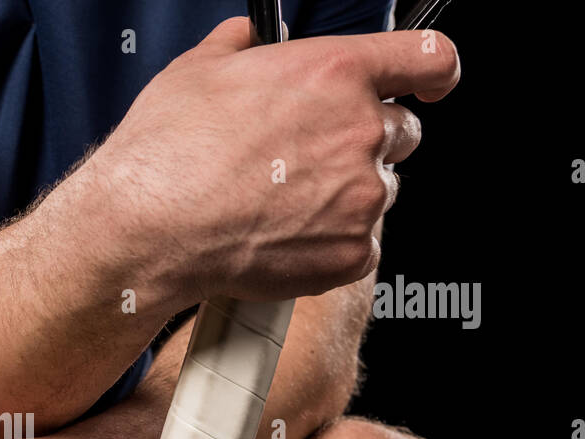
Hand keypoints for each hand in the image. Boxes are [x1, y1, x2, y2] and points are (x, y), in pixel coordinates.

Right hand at [90, 17, 458, 300]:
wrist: (149, 229)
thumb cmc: (167, 155)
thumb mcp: (197, 70)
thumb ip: (241, 46)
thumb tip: (247, 39)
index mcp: (335, 73)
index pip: (428, 58)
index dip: (435, 72)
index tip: (431, 84)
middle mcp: (358, 131)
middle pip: (401, 132)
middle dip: (364, 143)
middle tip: (310, 161)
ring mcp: (360, 197)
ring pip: (378, 192)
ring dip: (345, 197)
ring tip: (283, 207)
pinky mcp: (350, 254)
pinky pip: (361, 248)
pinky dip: (330, 247)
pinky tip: (284, 239)